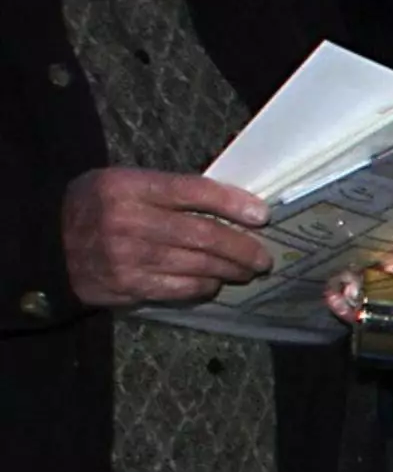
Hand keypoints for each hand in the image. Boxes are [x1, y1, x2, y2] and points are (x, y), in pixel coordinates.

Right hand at [58, 168, 272, 309]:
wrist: (50, 244)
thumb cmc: (100, 208)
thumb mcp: (126, 184)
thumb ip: (171, 191)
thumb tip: (234, 205)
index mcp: (129, 187)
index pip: (194, 191)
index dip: (233, 203)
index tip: (262, 215)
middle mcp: (128, 221)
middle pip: (203, 234)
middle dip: (242, 247)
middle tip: (263, 256)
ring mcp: (126, 256)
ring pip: (196, 265)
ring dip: (230, 270)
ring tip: (247, 269)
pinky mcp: (126, 285)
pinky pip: (178, 288)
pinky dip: (203, 286)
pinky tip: (214, 282)